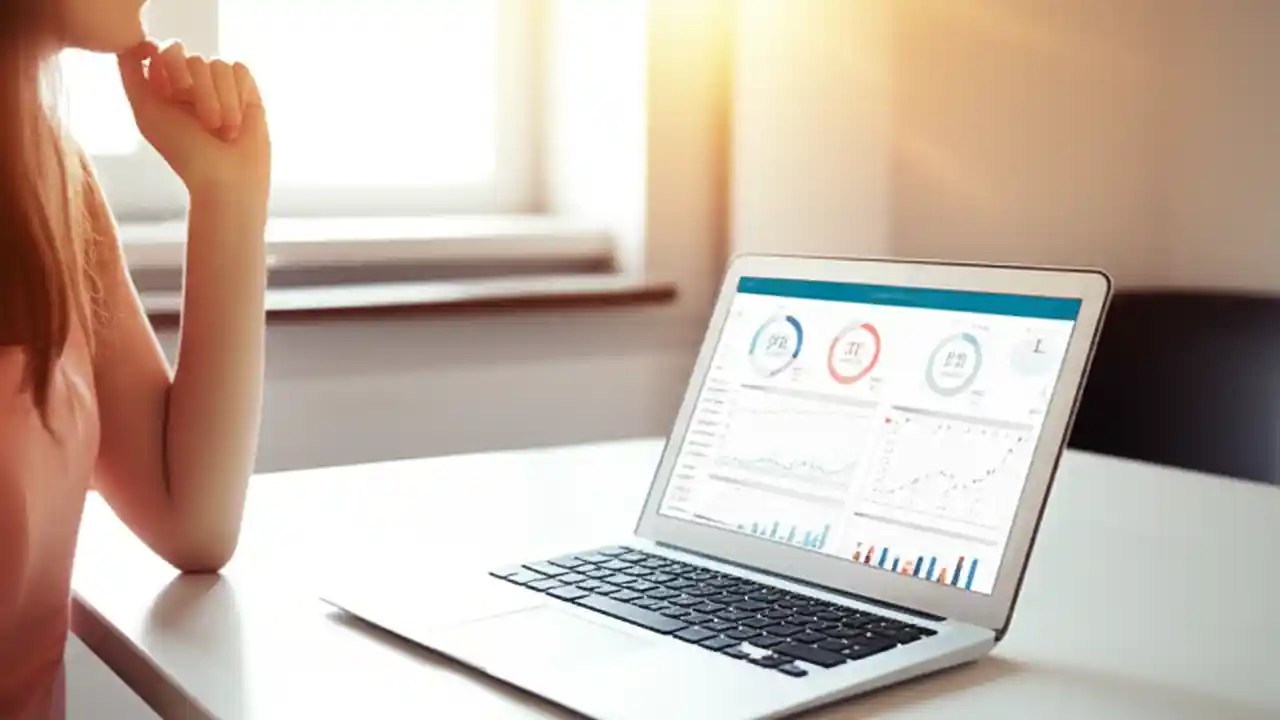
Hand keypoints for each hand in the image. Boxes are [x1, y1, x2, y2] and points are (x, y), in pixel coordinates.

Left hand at [118, 40, 269, 201]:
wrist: (229, 179)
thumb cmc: (185, 153)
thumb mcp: (147, 113)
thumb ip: (131, 74)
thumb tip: (139, 41)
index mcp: (165, 86)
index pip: (164, 50)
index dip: (171, 65)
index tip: (175, 93)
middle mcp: (192, 82)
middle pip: (193, 57)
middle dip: (200, 91)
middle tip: (205, 123)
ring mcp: (220, 85)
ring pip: (218, 65)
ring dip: (221, 101)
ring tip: (223, 130)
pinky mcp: (246, 90)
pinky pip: (240, 71)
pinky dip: (238, 97)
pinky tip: (239, 121)